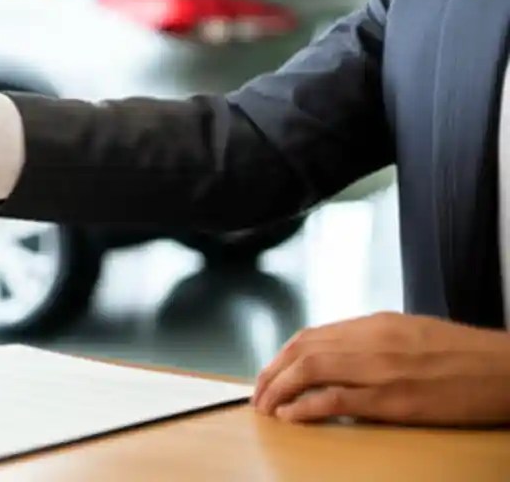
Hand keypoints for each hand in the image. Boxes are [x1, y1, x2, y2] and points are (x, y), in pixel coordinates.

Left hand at [252, 312, 509, 424]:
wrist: (508, 369)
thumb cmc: (466, 356)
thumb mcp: (412, 334)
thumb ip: (373, 342)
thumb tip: (339, 357)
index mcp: (376, 325)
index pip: (312, 336)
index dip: (282, 356)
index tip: (269, 375)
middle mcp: (372, 341)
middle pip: (302, 350)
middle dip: (271, 373)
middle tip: (257, 396)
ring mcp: (382, 369)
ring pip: (312, 369)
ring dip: (280, 389)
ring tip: (266, 407)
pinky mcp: (395, 400)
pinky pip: (338, 400)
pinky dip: (307, 407)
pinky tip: (291, 416)